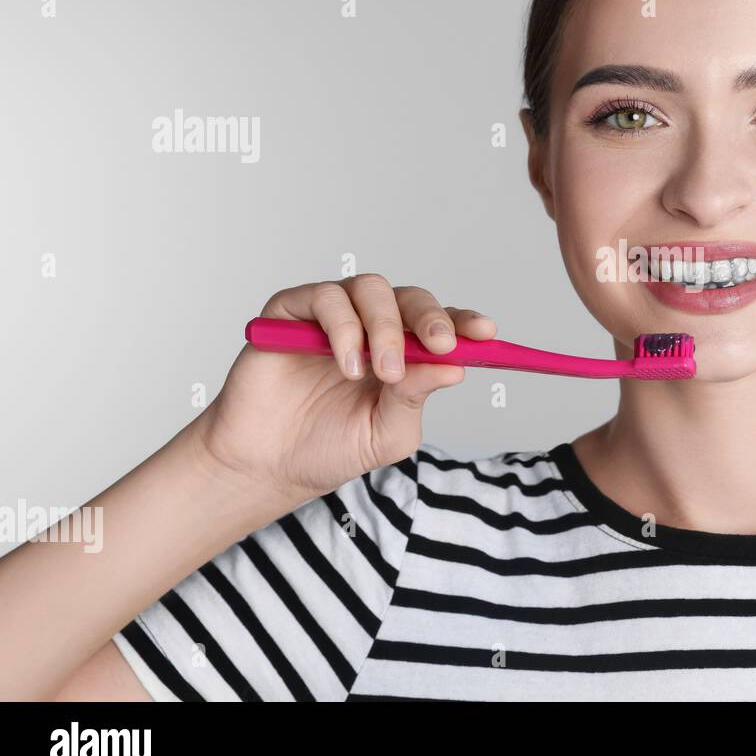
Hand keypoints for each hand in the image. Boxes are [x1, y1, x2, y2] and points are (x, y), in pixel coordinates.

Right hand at [192, 274, 495, 504]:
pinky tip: (347, 363)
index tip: (488, 334)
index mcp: (403, 352)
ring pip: (369, 288)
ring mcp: (331, 317)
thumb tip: (454, 367)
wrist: (268, 467)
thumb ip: (416, 397)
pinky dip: (343, 327)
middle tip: (439, 347)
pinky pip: (323, 297)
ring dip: (385, 327)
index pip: (441, 325)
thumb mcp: (387, 433)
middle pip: (410, 298)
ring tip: (381, 372)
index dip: (465, 323)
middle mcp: (371, 327)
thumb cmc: (329, 447)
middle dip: (430, 319)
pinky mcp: (291, 313)